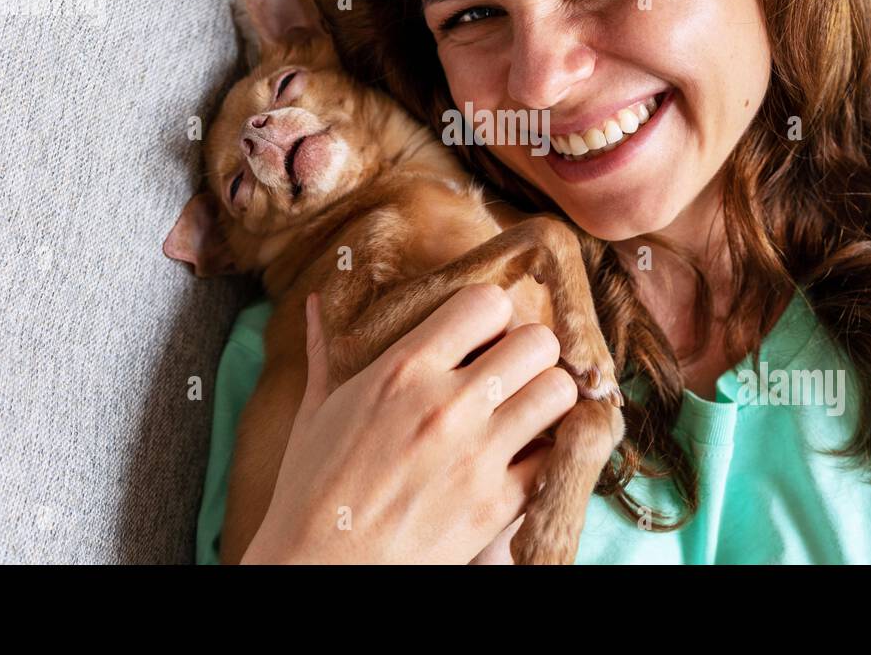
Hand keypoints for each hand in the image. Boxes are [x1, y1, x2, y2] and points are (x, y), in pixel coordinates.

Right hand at [240, 283, 575, 563]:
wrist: (319, 570)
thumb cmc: (311, 490)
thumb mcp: (315, 410)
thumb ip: (326, 349)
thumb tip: (318, 300)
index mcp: (402, 370)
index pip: (487, 301)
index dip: (493, 315)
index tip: (482, 336)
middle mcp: (447, 404)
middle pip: (537, 341)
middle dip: (530, 353)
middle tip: (513, 373)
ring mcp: (477, 455)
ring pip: (559, 392)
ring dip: (547, 399)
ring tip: (525, 411)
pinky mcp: (496, 504)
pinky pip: (555, 457)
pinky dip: (545, 455)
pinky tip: (521, 459)